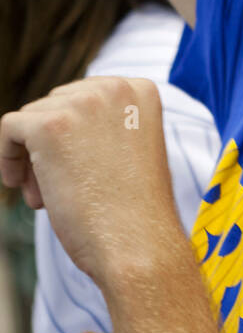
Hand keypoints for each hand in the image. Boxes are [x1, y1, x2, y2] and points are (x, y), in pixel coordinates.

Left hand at [0, 76, 181, 288]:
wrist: (137, 244)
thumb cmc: (135, 210)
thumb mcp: (132, 151)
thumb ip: (107, 125)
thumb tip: (64, 128)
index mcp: (140, 90)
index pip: (85, 96)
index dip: (75, 133)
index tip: (79, 166)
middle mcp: (114, 88)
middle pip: (56, 103)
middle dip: (51, 144)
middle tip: (60, 187)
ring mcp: (82, 104)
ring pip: (32, 118)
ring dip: (32, 158)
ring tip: (49, 197)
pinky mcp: (49, 126)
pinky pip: (9, 127)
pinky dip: (8, 158)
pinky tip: (19, 185)